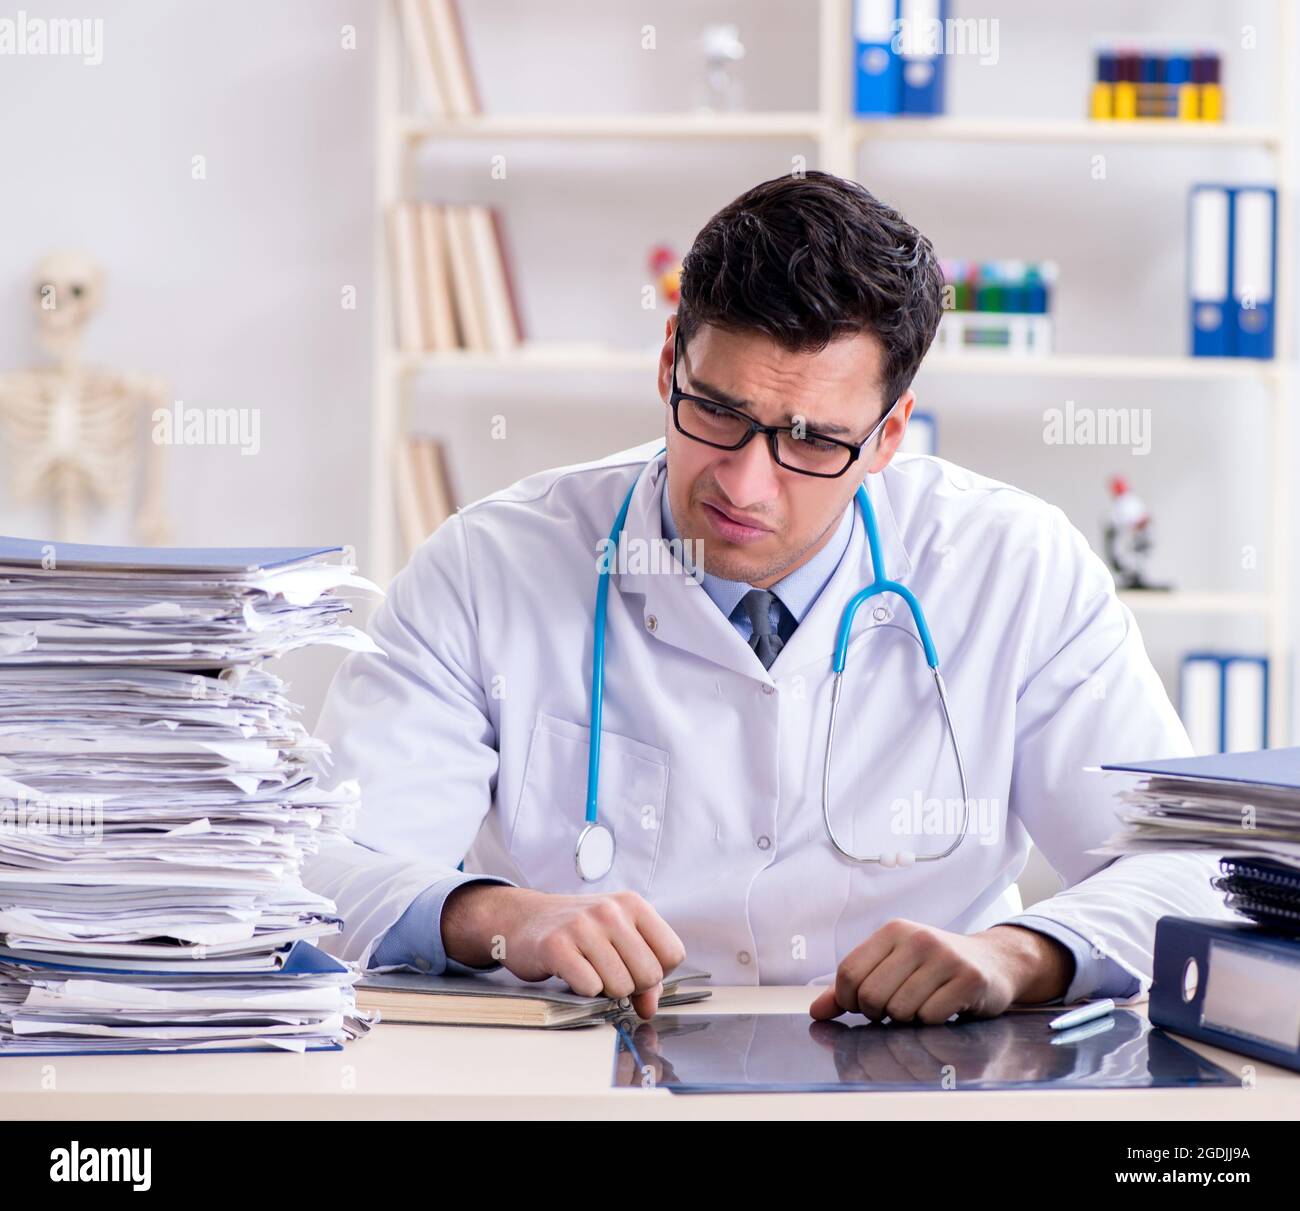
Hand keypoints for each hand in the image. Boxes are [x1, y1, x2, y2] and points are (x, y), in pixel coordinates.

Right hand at [442, 885, 685, 1019]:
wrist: (523, 919)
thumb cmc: (578, 933)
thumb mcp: (617, 941)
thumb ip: (643, 973)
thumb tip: (649, 1008)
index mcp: (633, 904)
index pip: (673, 953)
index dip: (658, 972)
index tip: (634, 968)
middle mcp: (610, 910)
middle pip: (649, 974)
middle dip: (632, 987)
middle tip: (608, 974)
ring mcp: (582, 926)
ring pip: (621, 986)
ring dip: (606, 991)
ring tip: (589, 971)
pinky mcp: (556, 946)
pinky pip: (590, 988)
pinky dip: (584, 991)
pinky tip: (572, 974)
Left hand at [808, 920, 1073, 1023]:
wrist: (994, 962)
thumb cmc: (935, 968)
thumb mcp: (893, 966)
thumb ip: (851, 988)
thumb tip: (816, 1013)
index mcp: (893, 931)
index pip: (848, 972)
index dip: (848, 1000)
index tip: (862, 1007)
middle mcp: (917, 938)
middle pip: (871, 995)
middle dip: (877, 1013)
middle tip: (894, 1009)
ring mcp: (945, 957)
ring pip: (899, 1010)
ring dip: (907, 1019)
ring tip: (921, 1005)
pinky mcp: (969, 979)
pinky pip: (930, 1017)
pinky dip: (931, 1023)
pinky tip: (943, 1008)